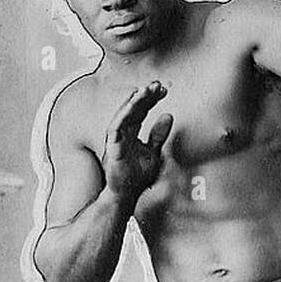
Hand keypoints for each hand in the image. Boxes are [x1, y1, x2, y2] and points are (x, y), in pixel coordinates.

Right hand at [102, 81, 173, 206]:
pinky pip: (116, 127)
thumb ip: (158, 135)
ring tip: (145, 90)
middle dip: (145, 96)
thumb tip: (169, 115)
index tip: (164, 90)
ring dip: (134, 101)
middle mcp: (122, 133)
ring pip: (124, 115)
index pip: (142, 111)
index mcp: (132, 133)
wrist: (125, 196)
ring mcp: (116, 140)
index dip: (152, 99)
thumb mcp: (154, 153)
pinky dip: (124, 114)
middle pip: (133, 109)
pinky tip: (133, 104)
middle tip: (158, 84)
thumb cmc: (136, 177)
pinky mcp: (111, 147)